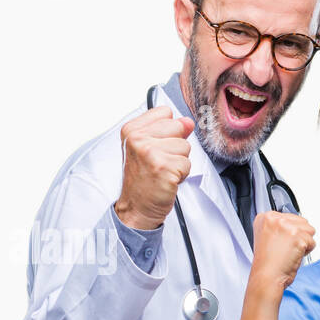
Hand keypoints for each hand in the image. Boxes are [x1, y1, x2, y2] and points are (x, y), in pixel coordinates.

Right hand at [115, 106, 194, 229]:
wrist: (137, 207)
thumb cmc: (143, 179)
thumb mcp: (148, 148)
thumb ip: (168, 131)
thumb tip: (188, 121)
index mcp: (132, 130)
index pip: (165, 112)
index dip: (169, 130)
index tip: (158, 145)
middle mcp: (138, 139)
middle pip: (179, 127)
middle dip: (177, 146)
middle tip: (161, 161)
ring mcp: (150, 153)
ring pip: (185, 147)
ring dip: (180, 162)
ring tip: (164, 171)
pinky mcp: (163, 168)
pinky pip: (187, 164)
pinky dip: (182, 175)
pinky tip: (168, 179)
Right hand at [251, 211, 315, 292]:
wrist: (266, 277)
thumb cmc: (267, 263)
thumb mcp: (267, 237)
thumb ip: (279, 228)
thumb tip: (296, 225)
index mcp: (264, 218)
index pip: (290, 217)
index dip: (290, 233)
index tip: (281, 243)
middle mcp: (274, 219)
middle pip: (302, 222)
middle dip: (299, 236)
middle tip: (286, 249)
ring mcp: (286, 226)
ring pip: (309, 230)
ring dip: (304, 243)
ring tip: (290, 252)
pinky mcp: (297, 236)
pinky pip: (312, 243)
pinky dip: (306, 252)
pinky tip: (294, 256)